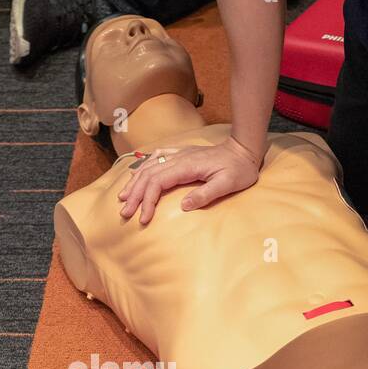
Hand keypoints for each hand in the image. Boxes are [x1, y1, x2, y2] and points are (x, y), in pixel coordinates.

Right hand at [117, 137, 261, 224]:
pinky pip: (156, 158)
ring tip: (123, 197)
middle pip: (148, 175)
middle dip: (135, 195)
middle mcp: (179, 158)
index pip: (158, 182)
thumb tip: (183, 206)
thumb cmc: (239, 169)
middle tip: (125, 213)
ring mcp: (179, 154)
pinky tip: (135, 174)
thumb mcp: (228, 184)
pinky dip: (143, 167)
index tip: (144, 218)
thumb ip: (206, 194)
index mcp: (187, 166)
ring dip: (135, 182)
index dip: (148, 200)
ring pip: (149, 166)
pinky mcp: (181, 154)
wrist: (244, 150)